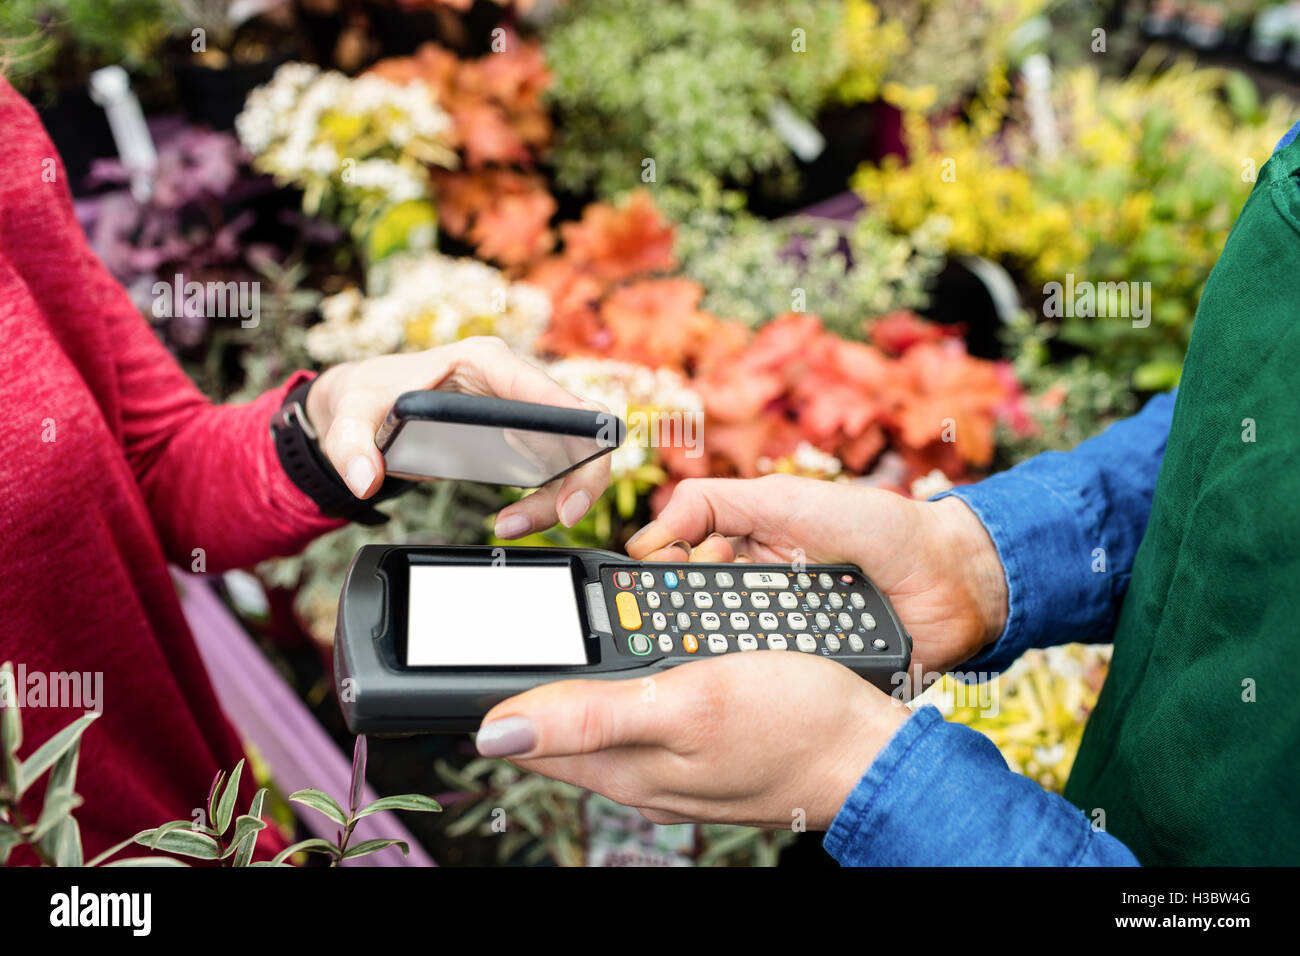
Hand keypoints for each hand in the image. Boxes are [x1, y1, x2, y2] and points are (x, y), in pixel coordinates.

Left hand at [305, 336, 609, 535]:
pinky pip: (556, 469)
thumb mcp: (350, 415)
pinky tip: (513, 520)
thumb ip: (350, 445)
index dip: (574, 427)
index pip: (547, 389)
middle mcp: (514, 381)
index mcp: (484, 361)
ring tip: (512, 525)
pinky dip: (547, 499)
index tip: (575, 468)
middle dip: (585, 472)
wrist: (368, 407)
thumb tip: (366, 480)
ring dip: (562, 494)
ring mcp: (523, 410)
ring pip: (576, 452)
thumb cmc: (370, 396)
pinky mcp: (523, 438)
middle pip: (581, 423)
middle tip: (565, 516)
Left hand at [476, 651, 910, 829]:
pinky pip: (655, 710)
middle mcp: (639, 775)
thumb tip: (495, 734)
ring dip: (605, 669)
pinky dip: (650, 677)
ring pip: (612, 711)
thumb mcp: (686, 704)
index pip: (528, 739)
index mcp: (622, 769)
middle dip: (558, 670)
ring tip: (611, 622)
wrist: (871, 750)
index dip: (504, 693)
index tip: (501, 641)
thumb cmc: (793, 724)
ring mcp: (674, 765)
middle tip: (565, 611)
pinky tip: (667, 651)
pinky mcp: (705, 750)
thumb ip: (590, 716)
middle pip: (566, 722)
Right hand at [625, 474, 1007, 675]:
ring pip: (731, 664)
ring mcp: (786, 645)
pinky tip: (757, 684)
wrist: (954, 577)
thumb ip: (716, 503)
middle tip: (681, 620)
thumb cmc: (877, 527)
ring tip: (719, 649)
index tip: (663, 575)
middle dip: (684, 624)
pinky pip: (777, 694)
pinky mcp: (814, 681)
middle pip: (698, 624)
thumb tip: (650, 534)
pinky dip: (765, 691)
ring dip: (722, 659)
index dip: (663, 579)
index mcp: (745, 556)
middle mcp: (758, 603)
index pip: (681, 574)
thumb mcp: (786, 499)